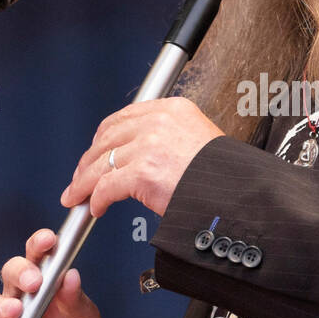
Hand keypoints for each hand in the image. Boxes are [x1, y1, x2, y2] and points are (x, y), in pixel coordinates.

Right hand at [0, 228, 110, 317]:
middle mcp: (23, 299)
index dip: (40, 245)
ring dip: (0, 305)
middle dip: (20, 274)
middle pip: (10, 275)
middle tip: (34, 282)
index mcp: (46, 284)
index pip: (38, 257)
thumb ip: (76, 301)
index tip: (49, 241)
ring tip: (14, 312)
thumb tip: (70, 274)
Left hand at [59, 98, 223, 217]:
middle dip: (87, 162)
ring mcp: (149, 145)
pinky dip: (96, 199)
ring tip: (78, 197)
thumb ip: (169, 139)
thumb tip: (139, 156)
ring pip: (101, 164)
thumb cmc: (223, 177)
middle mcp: (159, 122)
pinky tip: (96, 208)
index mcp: (172, 109)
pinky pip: (107, 187)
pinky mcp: (143, 172)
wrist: (239, 196)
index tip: (94, 152)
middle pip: (107, 138)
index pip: (123, 118)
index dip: (102, 138)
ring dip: (84, 183)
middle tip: (80, 178)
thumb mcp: (199, 140)